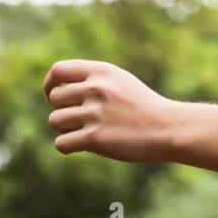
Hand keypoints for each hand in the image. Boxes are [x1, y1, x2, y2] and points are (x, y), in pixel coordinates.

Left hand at [43, 59, 171, 163]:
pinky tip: (83, 146)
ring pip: (54, 120)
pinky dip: (68, 146)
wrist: (167, 128)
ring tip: (85, 132)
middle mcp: (96, 88)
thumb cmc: (142, 106)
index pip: (58, 70)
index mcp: (102, 72)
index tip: (53, 96)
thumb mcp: (120, 81)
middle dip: (62, 110)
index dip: (50, 84)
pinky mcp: (95, 138)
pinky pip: (61, 143)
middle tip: (79, 120)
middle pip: (55, 98)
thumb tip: (57, 90)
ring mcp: (95, 113)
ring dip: (65, 129)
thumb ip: (92, 80)